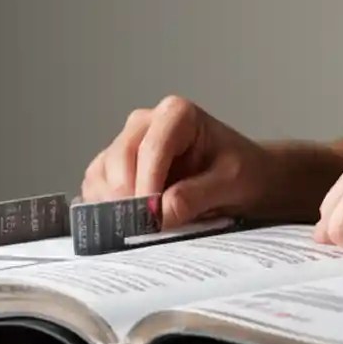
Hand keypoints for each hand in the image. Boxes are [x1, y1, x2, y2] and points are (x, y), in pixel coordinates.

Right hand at [81, 96, 272, 227]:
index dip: (148, 187)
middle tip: (146, 229)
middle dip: (130, 197)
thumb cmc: (242, 172)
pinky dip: (106, 207)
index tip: (152, 219)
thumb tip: (157, 213)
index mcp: (177, 114)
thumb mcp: (230, 183)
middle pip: (120, 158)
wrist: (246, 178)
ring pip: (103, 172)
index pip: (151, 149)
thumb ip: (194, 196)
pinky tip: (129, 223)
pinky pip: (96, 185)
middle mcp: (146, 122)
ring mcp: (128, 142)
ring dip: (116, 204)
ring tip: (143, 227)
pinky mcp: (116, 166)